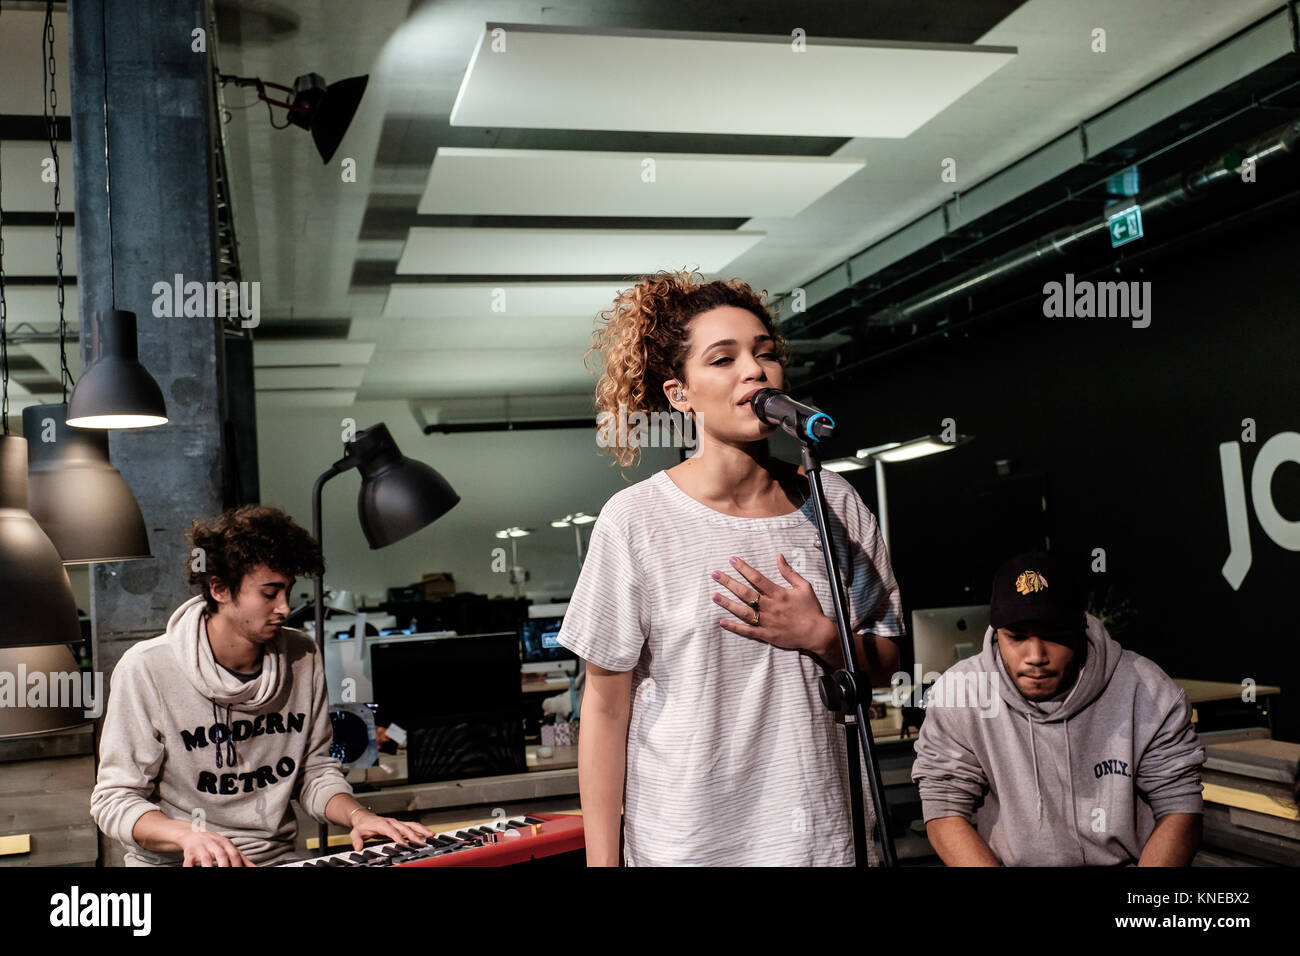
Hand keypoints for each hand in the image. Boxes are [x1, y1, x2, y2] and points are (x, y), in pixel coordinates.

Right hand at [178, 826, 255, 866]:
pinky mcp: (189, 853)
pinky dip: (189, 867)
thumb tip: (256, 868)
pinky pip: (188, 862)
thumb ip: (243, 859)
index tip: (239, 872)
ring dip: (209, 868)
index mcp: (226, 844)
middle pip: (221, 855)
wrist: (193, 833)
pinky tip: (191, 870)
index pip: (234, 854)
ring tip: (211, 873)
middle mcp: (214, 844)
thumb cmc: (215, 843)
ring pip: (206, 859)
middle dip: (224, 866)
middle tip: (226, 873)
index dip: (238, 864)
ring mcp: (201, 848)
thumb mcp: (229, 847)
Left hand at [348, 812, 433, 851]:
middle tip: (422, 843)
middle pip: (405, 828)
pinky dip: (421, 830)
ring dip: (422, 830)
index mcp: (382, 824)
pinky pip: (412, 826)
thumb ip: (357, 839)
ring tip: (432, 835)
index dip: (398, 837)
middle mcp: (392, 822)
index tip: (404, 844)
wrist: (364, 817)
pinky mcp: (400, 824)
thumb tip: (358, 847)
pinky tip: (428, 834)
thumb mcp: (356, 832)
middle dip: (414, 835)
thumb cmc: (363, 826)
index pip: (392, 831)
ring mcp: (397, 822)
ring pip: (412, 825)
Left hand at [710, 554, 834, 654]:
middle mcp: (770, 607)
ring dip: (727, 603)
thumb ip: (789, 572)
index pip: (757, 578)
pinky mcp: (766, 634)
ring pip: (743, 611)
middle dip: (729, 582)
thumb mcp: (804, 587)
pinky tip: (722, 621)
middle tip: (715, 574)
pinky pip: (747, 631)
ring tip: (714, 595)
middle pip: (745, 593)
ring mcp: (767, 621)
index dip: (744, 568)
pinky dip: (734, 627)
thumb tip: (779, 556)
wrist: (817, 634)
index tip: (732, 560)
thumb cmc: (811, 609)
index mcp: (778, 594)